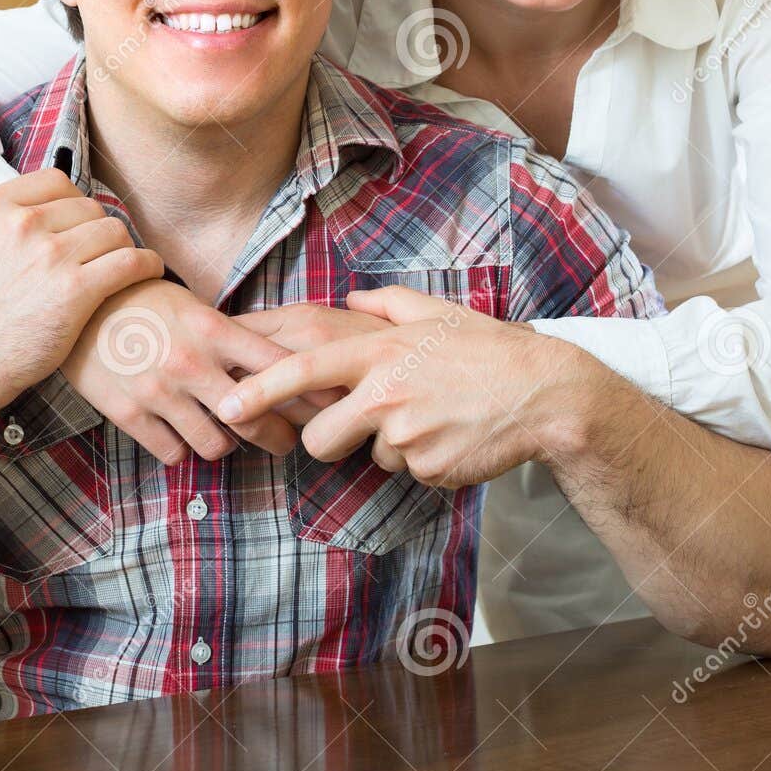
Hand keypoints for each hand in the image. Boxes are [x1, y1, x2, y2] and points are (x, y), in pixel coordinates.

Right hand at [0, 147, 163, 413]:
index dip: (72, 202)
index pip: (56, 181)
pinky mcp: (78, 291)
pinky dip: (147, 265)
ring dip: (124, 246)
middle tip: (102, 251)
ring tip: (125, 262)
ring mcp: (52, 256)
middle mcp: (24, 225)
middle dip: (98, 227)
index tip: (77, 224)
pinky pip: (130, 261)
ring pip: (114, 230)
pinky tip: (148, 273)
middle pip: (89, 206)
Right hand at [61, 279, 302, 464]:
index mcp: (214, 330)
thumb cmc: (144, 301)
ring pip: (217, 446)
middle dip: (278, 437)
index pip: (279, 367)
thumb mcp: (194, 307)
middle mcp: (191, 363)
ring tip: (224, 434)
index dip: (310, 391)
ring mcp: (159, 392)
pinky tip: (181, 434)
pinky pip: (173, 453)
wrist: (76, 304)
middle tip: (284, 441)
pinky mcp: (128, 414)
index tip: (325, 405)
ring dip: (226, 444)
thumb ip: (233, 337)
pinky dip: (182, 448)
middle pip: (255, 419)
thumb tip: (281, 366)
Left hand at [218, 285, 554, 487]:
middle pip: (317, 437)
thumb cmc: (489, 350)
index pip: (304, 370)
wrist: (545, 395)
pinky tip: (454, 435)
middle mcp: (386, 393)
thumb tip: (354, 298)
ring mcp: (406, 436)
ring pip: (367, 456)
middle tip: (365, 422)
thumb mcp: (438, 313)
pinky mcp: (428, 469)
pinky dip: (424, 459)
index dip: (259, 388)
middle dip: (327, 439)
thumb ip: (388, 304)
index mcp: (381, 352)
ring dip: (386, 447)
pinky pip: (406, 472)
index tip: (226, 405)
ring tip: (429, 419)